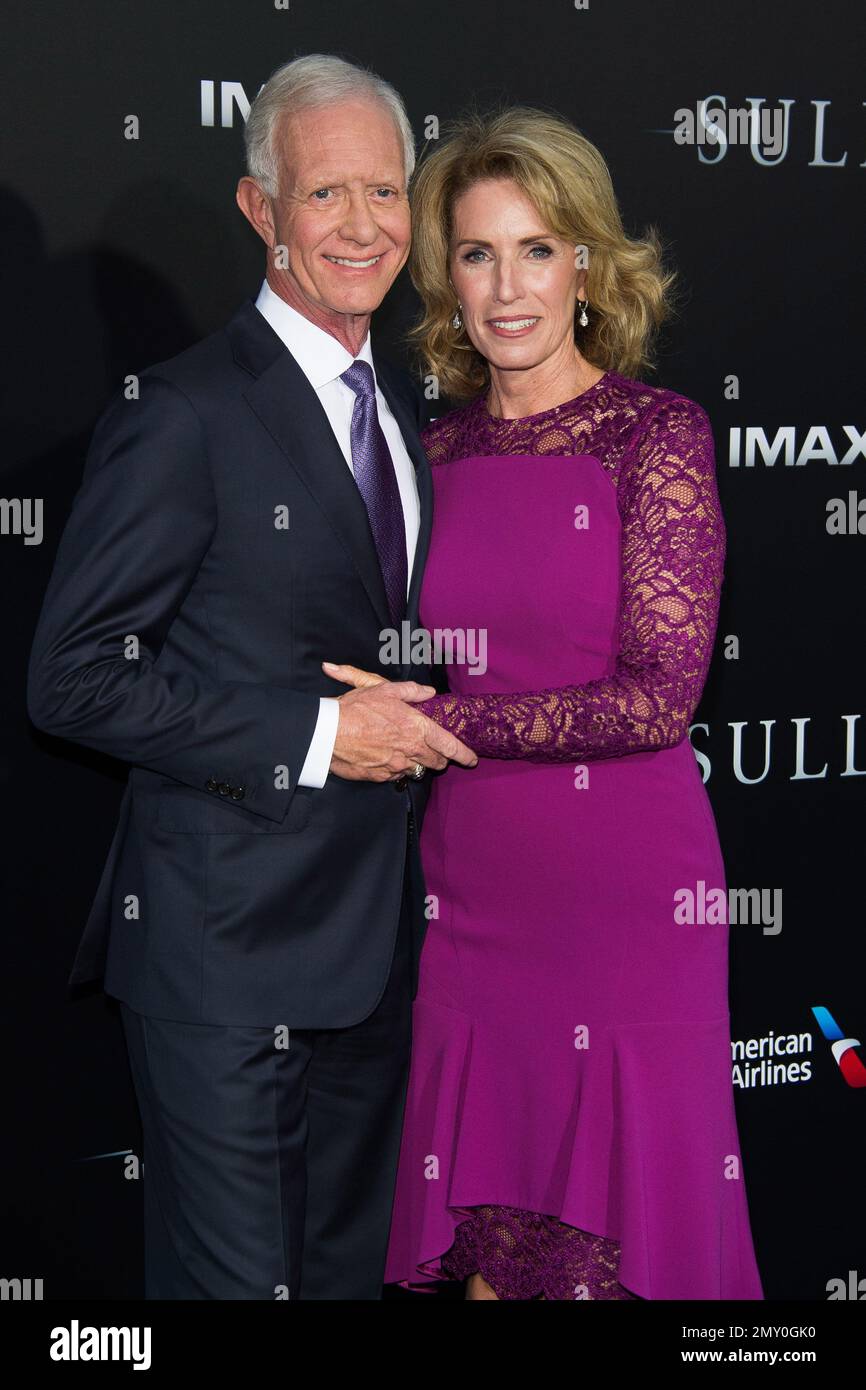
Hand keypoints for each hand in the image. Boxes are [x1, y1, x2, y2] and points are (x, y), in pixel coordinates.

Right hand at [321, 660, 477, 781]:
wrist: (326, 733)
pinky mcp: (381, 777)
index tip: (471, 759)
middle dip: (440, 758)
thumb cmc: (355, 708)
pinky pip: (398, 776)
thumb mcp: (384, 689)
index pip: (449, 745)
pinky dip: (398, 769)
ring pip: (418, 770)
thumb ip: (410, 691)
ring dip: (418, 763)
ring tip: (408, 751)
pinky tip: (388, 758)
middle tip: (435, 751)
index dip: (463, 754)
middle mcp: (410, 750)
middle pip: (437, 762)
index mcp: (416, 728)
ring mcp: (396, 766)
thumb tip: (428, 692)